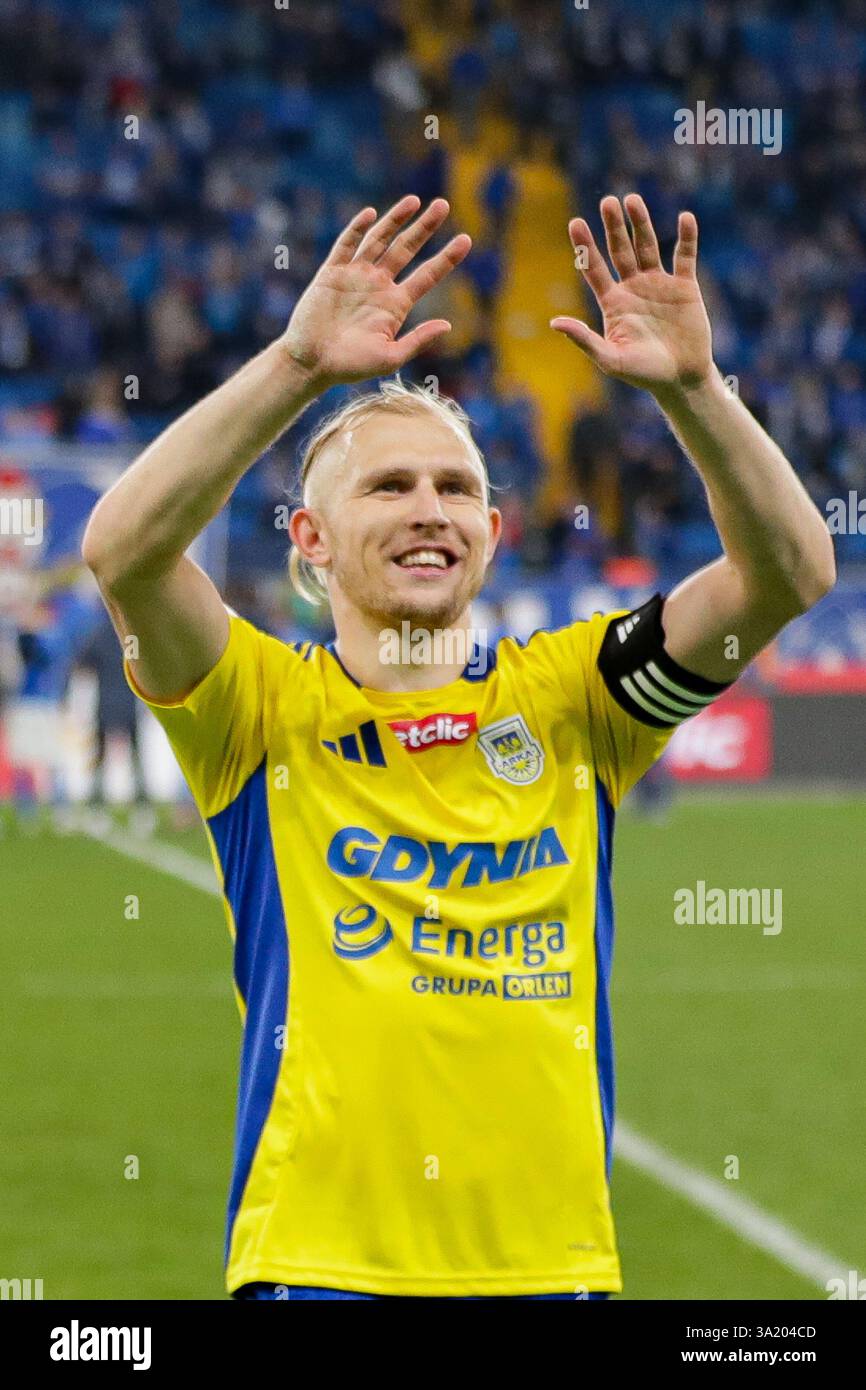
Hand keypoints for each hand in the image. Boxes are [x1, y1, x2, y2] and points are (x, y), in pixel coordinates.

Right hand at [280, 196, 470, 387]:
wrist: (312, 364)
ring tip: (414, 201)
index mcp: (396, 305)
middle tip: (443, 204)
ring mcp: (355, 276)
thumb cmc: (350, 367)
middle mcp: (378, 285)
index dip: (447, 258)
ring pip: (380, 240)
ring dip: (395, 219)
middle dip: (425, 227)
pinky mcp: (332, 273)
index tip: (467, 240)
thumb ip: (418, 340)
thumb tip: (448, 325)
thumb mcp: (390, 357)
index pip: (427, 275)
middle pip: (406, 249)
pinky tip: (371, 214)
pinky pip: (346, 245)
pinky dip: (358, 229)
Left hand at [551, 195, 713, 394]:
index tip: (575, 222)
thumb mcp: (611, 359)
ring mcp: (659, 284)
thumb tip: (554, 322)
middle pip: (619, 250)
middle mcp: (633, 287)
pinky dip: (686, 237)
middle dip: (613, 227)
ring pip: (647, 246)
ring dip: (641, 223)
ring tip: (632, 200)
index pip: (594, 268)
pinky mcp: (685, 286)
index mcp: (613, 302)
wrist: (682, 380)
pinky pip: (685, 256)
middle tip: (607, 202)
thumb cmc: (644, 374)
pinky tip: (685, 219)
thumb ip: (584, 340)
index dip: (585, 246)